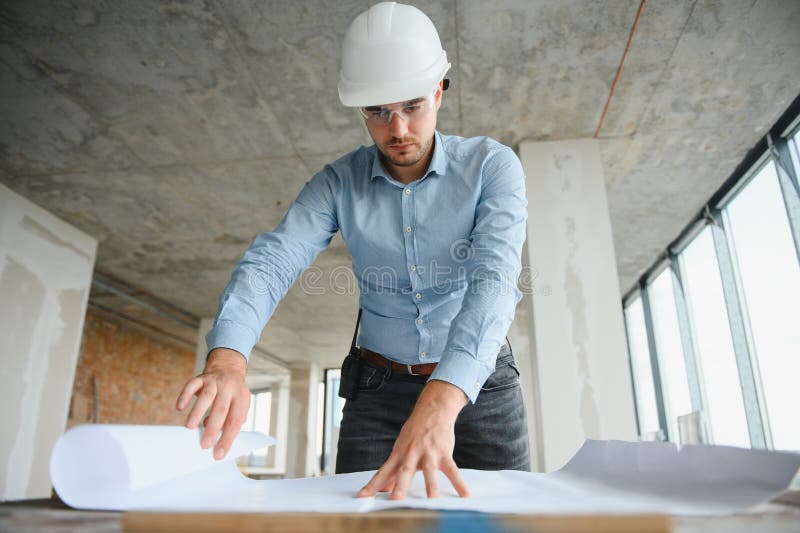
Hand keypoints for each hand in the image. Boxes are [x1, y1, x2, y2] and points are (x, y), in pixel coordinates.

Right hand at [175, 348, 249, 459]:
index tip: (218, 454)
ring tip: (189, 427)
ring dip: (198, 412)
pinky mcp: (201, 378)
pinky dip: (185, 396)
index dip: (227, 438)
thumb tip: (217, 436)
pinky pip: (192, 385)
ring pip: (207, 396)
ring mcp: (215, 382)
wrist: (228, 367)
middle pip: (222, 409)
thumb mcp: (238, 405)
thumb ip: (229, 420)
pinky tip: (180, 407)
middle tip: (204, 445)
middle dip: (212, 428)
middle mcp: (229, 388)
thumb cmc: (232, 394)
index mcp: (241, 398)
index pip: (235, 421)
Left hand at [357, 380, 469, 499]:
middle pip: (405, 470)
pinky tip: (464, 494)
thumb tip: (382, 488)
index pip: (383, 471)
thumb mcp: (400, 449)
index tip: (362, 496)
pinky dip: (459, 482)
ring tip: (432, 499)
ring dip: (431, 485)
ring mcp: (429, 452)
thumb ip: (392, 470)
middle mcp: (412, 453)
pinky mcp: (444, 453)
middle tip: (396, 498)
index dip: (373, 484)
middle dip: (400, 484)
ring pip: (429, 470)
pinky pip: (452, 470)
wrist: (433, 409)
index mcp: (398, 453)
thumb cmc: (415, 432)